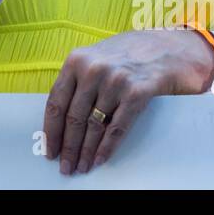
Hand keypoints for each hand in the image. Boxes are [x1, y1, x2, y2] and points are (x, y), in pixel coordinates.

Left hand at [44, 29, 213, 174]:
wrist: (163, 47)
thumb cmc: (123, 55)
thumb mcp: (92, 57)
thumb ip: (74, 81)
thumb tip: (58, 120)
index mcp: (76, 61)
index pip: (56, 102)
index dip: (51, 130)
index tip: (49, 150)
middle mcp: (93, 70)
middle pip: (74, 118)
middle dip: (68, 147)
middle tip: (65, 167)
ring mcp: (115, 82)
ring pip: (94, 126)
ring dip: (86, 151)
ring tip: (82, 166)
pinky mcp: (136, 93)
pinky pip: (117, 128)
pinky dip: (107, 147)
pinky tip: (100, 159)